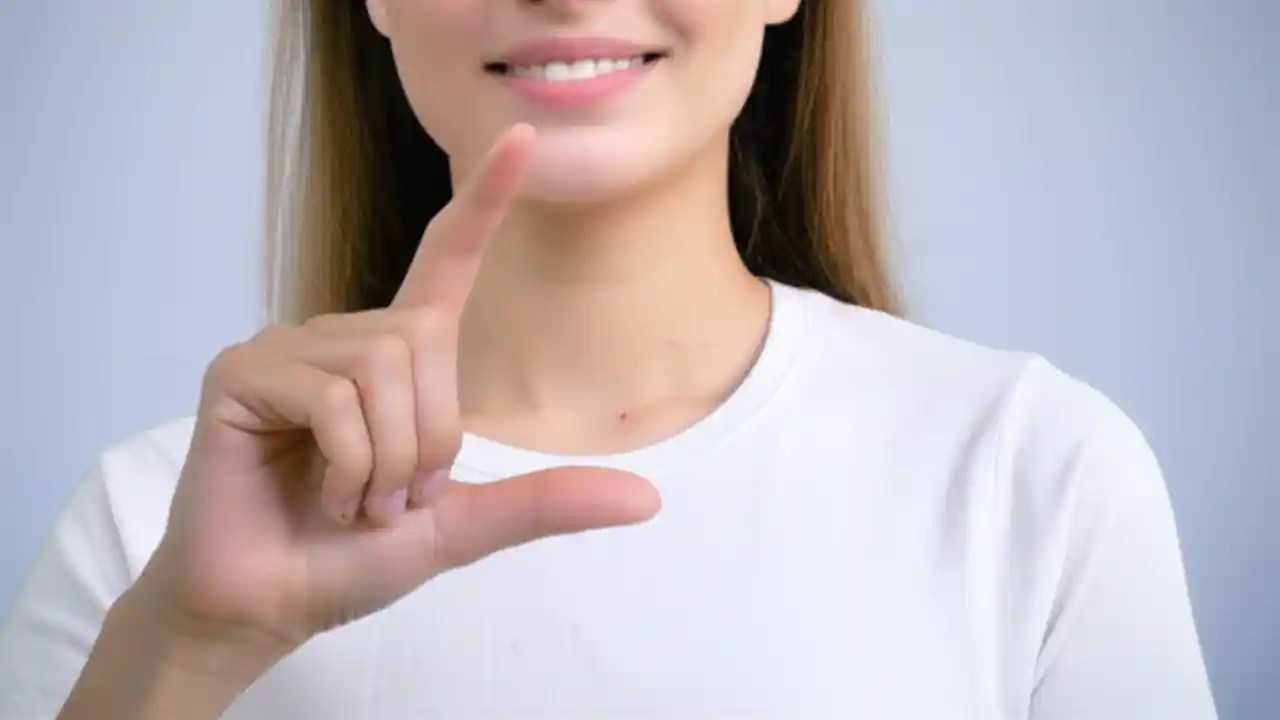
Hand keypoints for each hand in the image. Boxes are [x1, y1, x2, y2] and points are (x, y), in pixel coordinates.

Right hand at [138, 123, 659, 650]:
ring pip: (383, 368)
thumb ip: (544, 502)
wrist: (267, 605)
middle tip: (389, 497)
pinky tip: (321, 495)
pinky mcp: (241, 370)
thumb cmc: (351, 557)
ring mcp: (288, 347)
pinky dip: (348, 463)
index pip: (446, 261)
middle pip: (425, 342)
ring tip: (355, 499)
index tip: (524, 137)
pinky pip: (333, 397)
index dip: (484, 201)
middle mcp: (343, 336)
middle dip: (427, 442)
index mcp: (397, 357)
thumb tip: (651, 498)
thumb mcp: (463, 525)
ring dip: (387, 462)